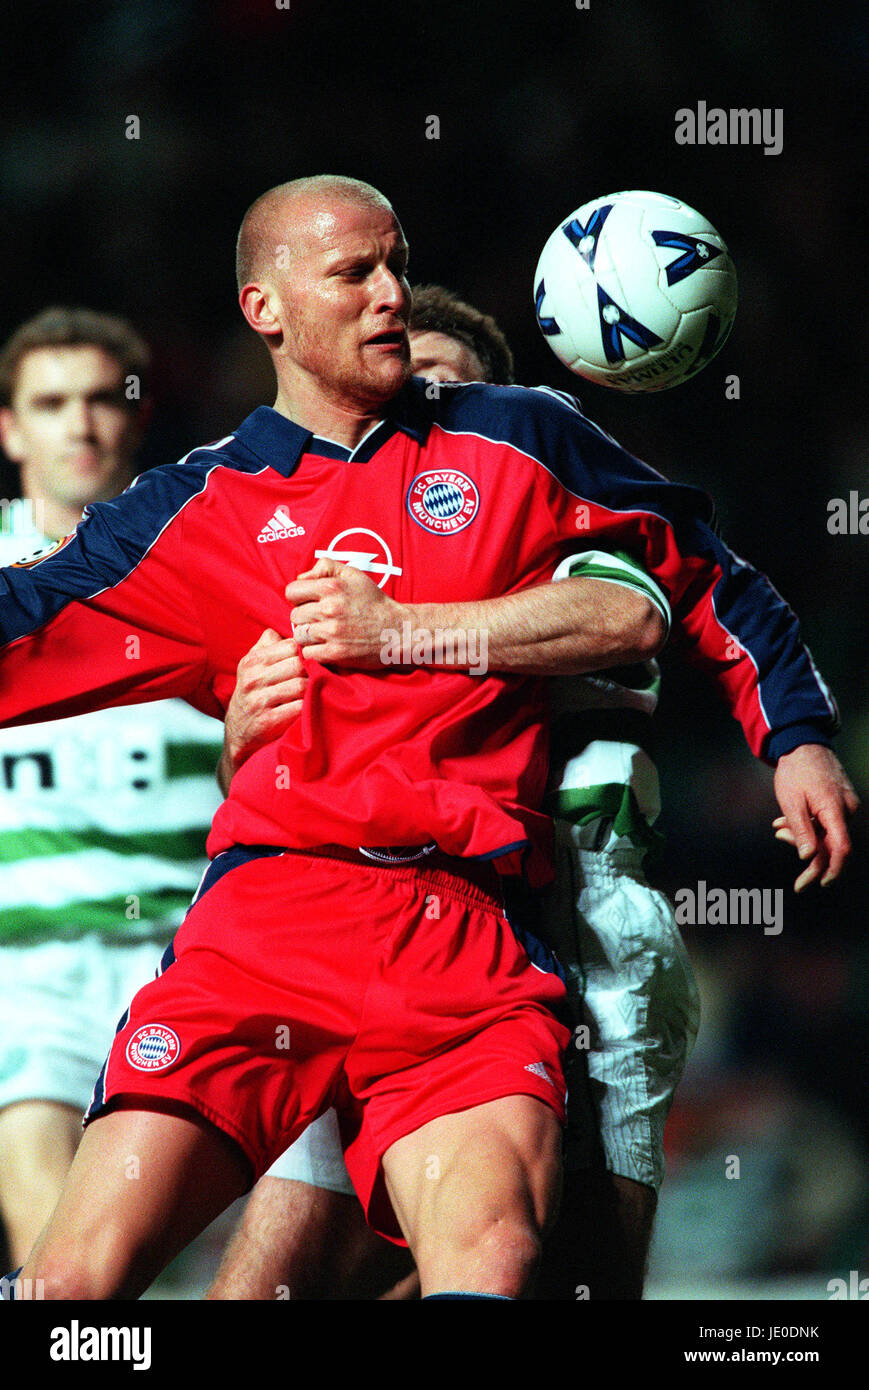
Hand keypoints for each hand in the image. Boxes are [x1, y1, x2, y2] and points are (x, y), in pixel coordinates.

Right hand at [219, 629, 307, 789]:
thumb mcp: (252, 667)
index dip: (305, 652)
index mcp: (252, 662)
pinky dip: (308, 707)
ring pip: (300, 685)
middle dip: (311, 671)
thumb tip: (288, 625)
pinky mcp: (267, 722)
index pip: (289, 646)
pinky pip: (298, 708)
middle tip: (320, 677)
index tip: (312, 660)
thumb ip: (267, 645)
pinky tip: (311, 707)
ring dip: (312, 689)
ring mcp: (259, 701)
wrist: (238, 733)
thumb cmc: (253, 694)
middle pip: (297, 664)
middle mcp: (253, 679)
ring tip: (316, 692)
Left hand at [285, 558, 406, 666]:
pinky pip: (308, 653)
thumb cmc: (374, 603)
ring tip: (324, 635)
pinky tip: (327, 647)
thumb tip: (301, 578)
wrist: (398, 630)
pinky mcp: (336, 653)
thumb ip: (325, 567)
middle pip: (294, 615)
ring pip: (299, 635)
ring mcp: (332, 632)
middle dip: (305, 618)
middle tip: (321, 621)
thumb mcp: (354, 575)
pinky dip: (315, 652)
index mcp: (331, 587)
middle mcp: (330, 608)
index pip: (292, 592)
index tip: (310, 604)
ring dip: (308, 636)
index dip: (299, 598)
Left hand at [772, 744, 858, 891]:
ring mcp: (846, 804)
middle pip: (830, 843)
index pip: (841, 848)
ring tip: (778, 826)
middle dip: (805, 849)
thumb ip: (801, 830)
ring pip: (827, 832)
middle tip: (778, 834)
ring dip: (803, 835)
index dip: (832, 869)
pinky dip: (808, 825)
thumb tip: (808, 858)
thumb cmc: (795, 771)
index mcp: (835, 810)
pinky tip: (787, 820)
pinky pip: (827, 822)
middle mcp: (847, 809)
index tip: (820, 884)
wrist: (803, 743)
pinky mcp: (841, 801)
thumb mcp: (791, 802)